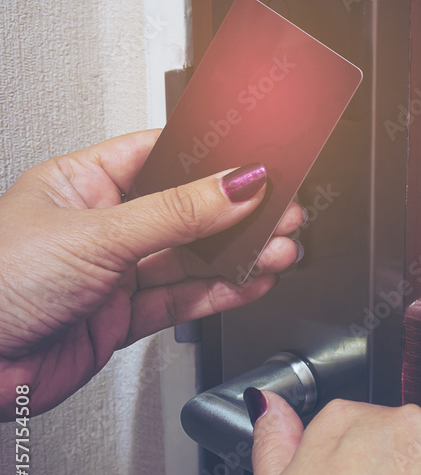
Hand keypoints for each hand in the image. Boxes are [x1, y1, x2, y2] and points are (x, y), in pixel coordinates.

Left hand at [0, 130, 304, 418]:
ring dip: (238, 256)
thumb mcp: (97, 235)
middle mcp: (101, 225)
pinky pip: (182, 299)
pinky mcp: (121, 318)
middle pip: (186, 212)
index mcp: (83, 183)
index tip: (258, 160)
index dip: (212, 157)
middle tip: (283, 212)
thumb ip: (177, 214)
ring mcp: (113, 273)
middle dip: (238, 214)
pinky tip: (251, 281)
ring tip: (280, 249)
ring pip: (190, 259)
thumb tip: (237, 184)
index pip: (162, 156)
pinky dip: (221, 292)